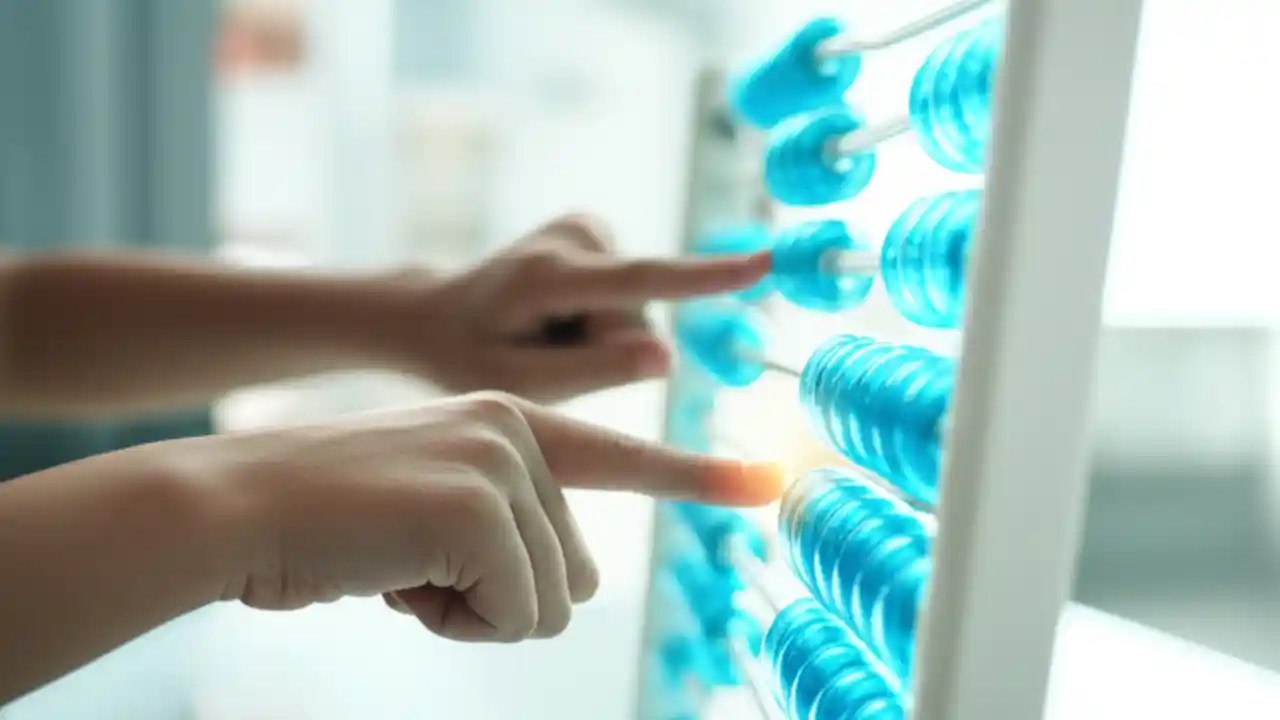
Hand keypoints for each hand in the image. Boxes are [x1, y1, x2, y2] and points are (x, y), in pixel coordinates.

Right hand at [208, 392, 782, 641]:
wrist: (233, 505)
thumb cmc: (324, 522)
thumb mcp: (430, 511)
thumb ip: (506, 529)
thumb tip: (568, 594)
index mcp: (509, 422)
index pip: (619, 455)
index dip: (698, 473)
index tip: (769, 481)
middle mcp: (517, 428)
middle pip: (571, 573)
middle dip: (496, 597)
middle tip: (412, 566)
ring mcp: (502, 461)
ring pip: (547, 602)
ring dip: (470, 612)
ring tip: (398, 566)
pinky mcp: (481, 506)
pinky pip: (513, 614)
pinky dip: (454, 624)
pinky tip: (393, 579)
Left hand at [389, 214, 770, 401]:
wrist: (434, 312)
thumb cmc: (468, 356)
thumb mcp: (517, 384)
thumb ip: (594, 373)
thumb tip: (667, 357)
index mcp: (549, 274)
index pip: (640, 281)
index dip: (705, 278)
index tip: (764, 263)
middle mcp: (576, 234)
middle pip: (638, 321)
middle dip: (604, 353)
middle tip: (541, 352)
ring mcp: (588, 225)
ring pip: (637, 314)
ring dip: (598, 340)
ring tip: (542, 335)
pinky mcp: (599, 231)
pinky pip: (630, 299)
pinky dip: (598, 322)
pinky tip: (555, 319)